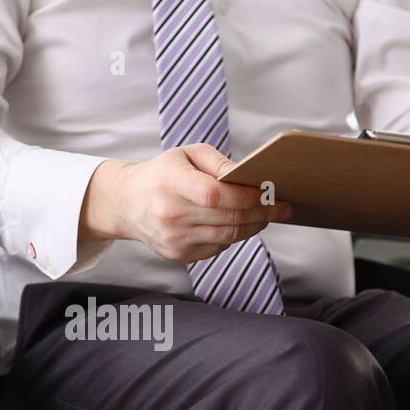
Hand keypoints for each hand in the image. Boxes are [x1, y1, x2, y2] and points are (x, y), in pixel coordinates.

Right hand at [80, 145, 291, 263]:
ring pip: (228, 236)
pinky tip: (243, 224)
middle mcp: (170, 215)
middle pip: (228, 218)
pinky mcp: (178, 255)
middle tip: (283, 206)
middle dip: (262, 212)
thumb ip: (219, 162)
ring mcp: (174, 239)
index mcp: (170, 183)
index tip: (271, 192)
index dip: (248, 196)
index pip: (216, 195)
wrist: (127, 203)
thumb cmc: (163, 173)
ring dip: (254, 226)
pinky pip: (218, 246)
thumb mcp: (187, 154)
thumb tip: (249, 176)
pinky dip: (235, 235)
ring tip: (268, 215)